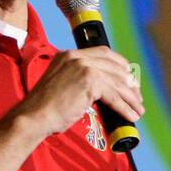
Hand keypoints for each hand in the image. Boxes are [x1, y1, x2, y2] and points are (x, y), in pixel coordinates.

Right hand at [10, 46, 143, 138]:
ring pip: (117, 82)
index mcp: (69, 55)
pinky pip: (114, 96)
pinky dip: (125, 107)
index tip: (130, 78)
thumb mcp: (63, 85)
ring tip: (138, 110)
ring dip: (131, 98)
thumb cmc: (46, 108)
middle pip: (115, 66)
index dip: (121, 65)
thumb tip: (105, 89)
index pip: (104, 53)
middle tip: (137, 97)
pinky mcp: (89, 82)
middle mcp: (77, 57)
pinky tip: (131, 115)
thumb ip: (80, 80)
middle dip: (130, 83)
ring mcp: (83, 67)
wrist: (32, 117)